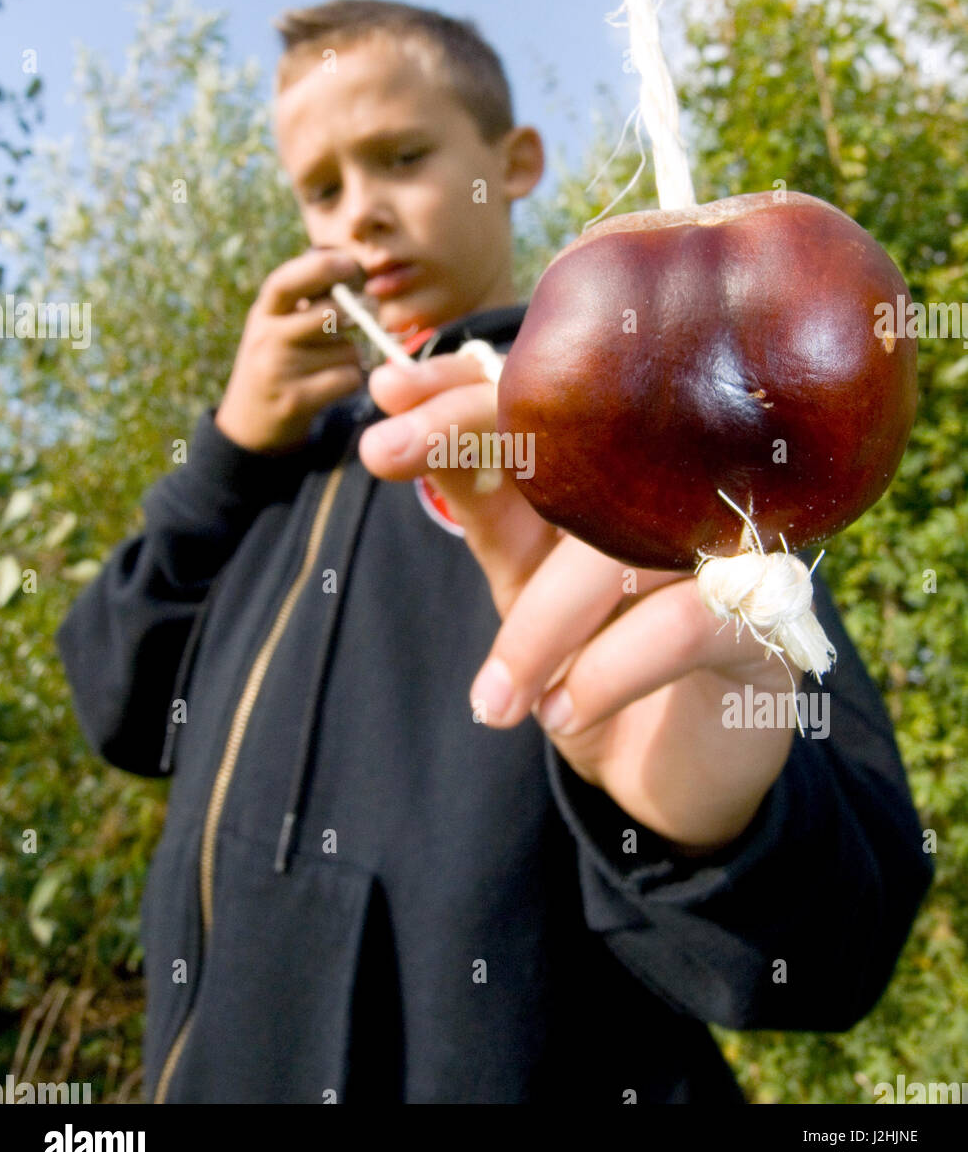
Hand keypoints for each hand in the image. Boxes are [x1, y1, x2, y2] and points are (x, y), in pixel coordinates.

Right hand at [215, 248, 363, 452]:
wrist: (250, 422)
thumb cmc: (279, 361)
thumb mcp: (279, 324)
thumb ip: (308, 299)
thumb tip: (355, 268)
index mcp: (264, 312)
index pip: (285, 281)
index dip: (321, 269)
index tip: (349, 263)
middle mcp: (267, 339)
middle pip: (327, 314)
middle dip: (355, 312)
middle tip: (362, 316)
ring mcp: (279, 372)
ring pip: (347, 350)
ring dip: (352, 355)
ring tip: (331, 362)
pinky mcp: (296, 402)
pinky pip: (349, 378)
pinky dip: (352, 379)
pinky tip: (334, 384)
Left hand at [360, 352, 800, 853]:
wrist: (671, 770)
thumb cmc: (595, 654)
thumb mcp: (523, 575)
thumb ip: (482, 497)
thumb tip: (396, 412)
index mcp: (619, 470)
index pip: (548, 396)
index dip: (466, 381)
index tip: (388, 386)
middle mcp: (677, 486)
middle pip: (580, 440)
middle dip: (467, 440)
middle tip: (383, 454)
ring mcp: (730, 543)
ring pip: (621, 547)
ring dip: (539, 629)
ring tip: (496, 701)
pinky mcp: (768, 617)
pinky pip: (684, 620)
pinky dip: (607, 671)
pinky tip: (565, 714)